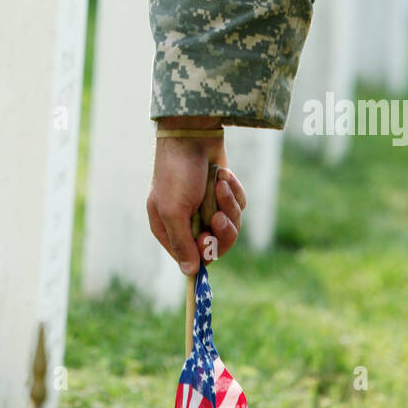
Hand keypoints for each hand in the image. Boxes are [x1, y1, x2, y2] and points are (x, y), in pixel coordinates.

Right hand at [147, 118, 245, 274]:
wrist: (192, 134)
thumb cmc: (177, 173)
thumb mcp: (174, 211)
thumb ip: (182, 242)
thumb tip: (191, 272)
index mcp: (168, 228)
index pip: (191, 257)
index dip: (204, 251)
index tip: (208, 238)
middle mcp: (188, 221)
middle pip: (217, 245)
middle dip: (222, 229)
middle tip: (219, 215)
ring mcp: (206, 207)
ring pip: (231, 225)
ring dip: (229, 206)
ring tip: (220, 184)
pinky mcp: (222, 194)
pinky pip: (238, 206)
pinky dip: (233, 192)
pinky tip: (223, 175)